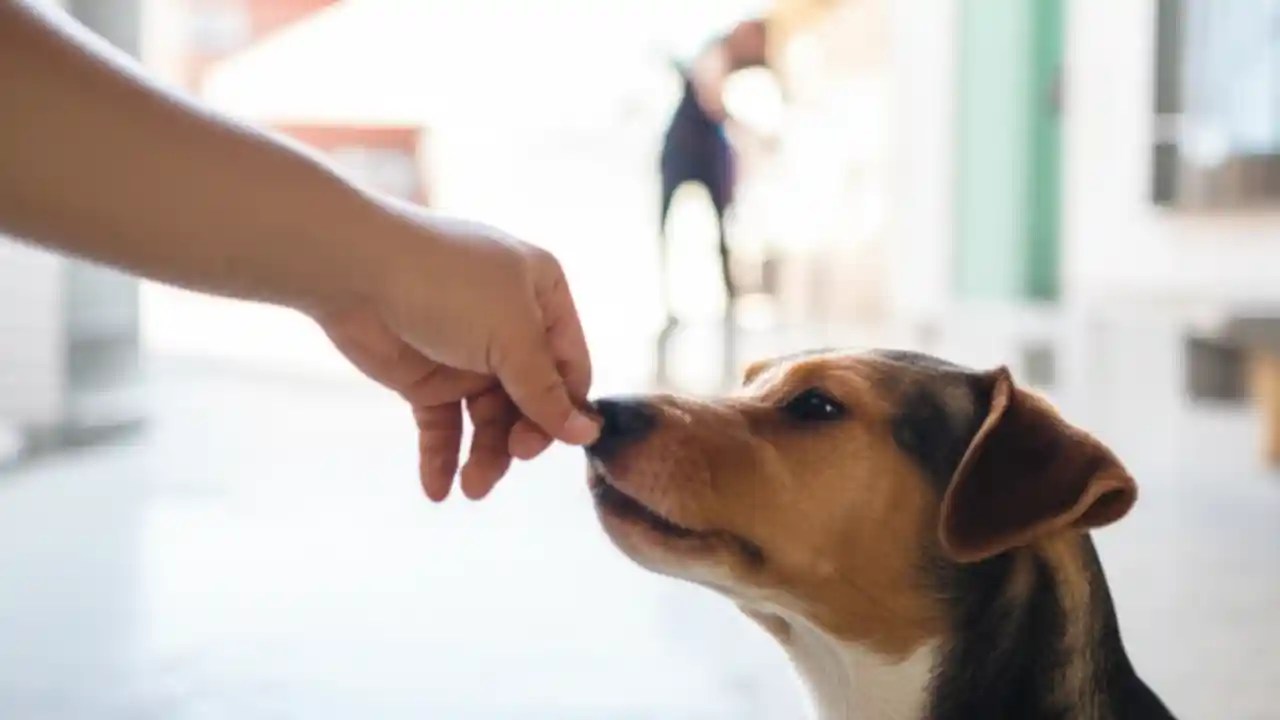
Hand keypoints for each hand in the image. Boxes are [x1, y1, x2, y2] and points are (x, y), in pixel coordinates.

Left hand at [315, 206, 597, 501]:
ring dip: (484, 456)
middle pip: (530, 399)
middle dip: (519, 436)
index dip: (564, 410)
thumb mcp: (511, 334)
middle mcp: (510, 325)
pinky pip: (444, 425)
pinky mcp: (426, 378)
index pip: (569, 367)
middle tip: (509, 459)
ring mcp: (467, 353)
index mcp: (543, 296)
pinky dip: (442, 457)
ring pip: (488, 418)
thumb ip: (546, 390)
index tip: (549, 443)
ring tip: (471, 488)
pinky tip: (438, 489)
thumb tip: (588, 433)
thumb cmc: (447, 285)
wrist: (353, 271)